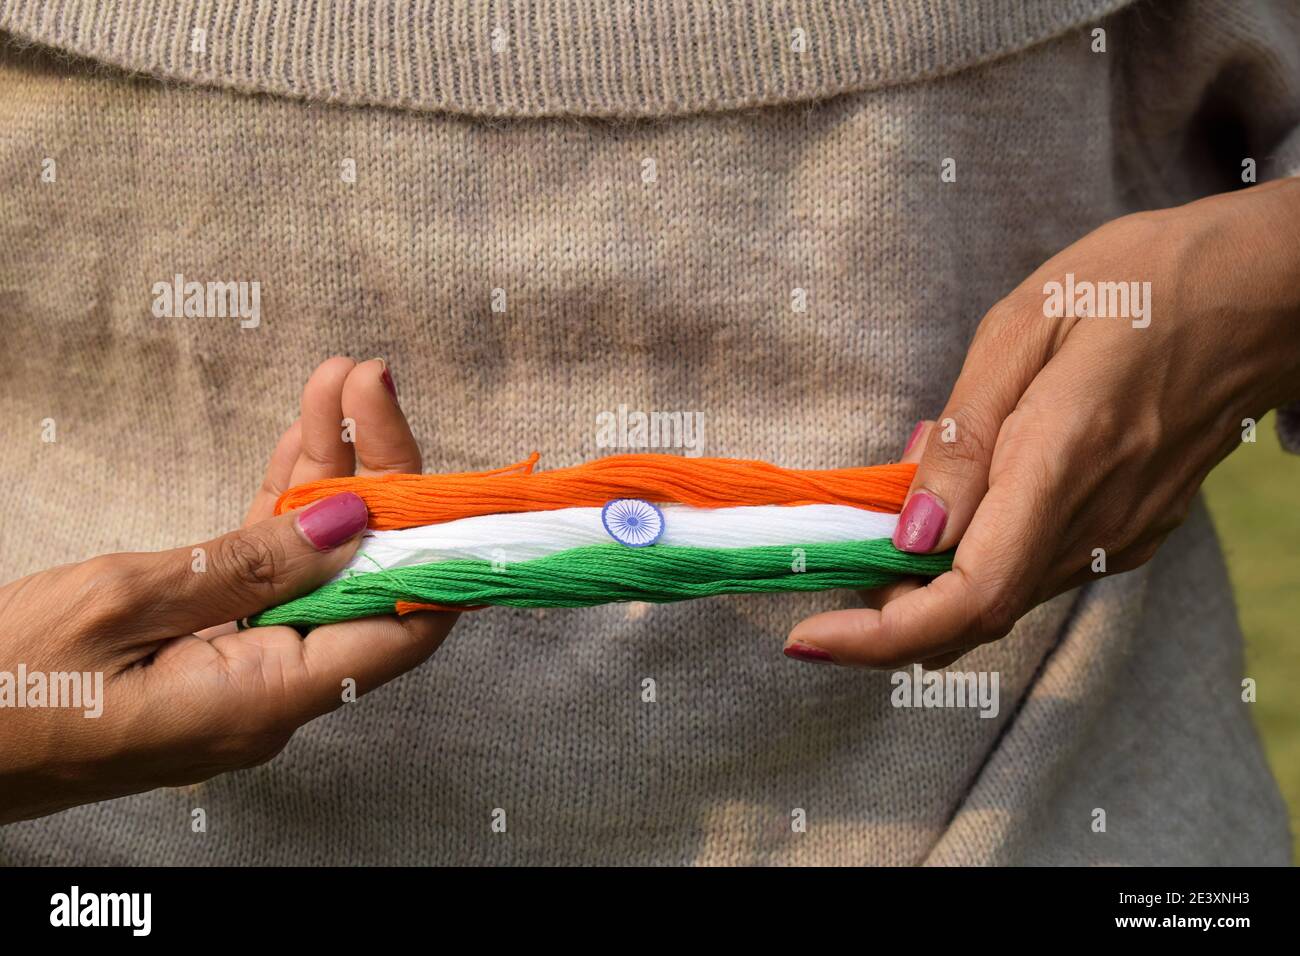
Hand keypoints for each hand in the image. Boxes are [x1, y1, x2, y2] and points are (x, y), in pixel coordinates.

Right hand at [0, 357, 452, 821]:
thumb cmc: (2, 686)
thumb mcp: (122, 605)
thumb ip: (248, 564)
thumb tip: (352, 522)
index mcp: (267, 699)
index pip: (404, 623)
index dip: (436, 544)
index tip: (442, 462)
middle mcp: (274, 693)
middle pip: (366, 581)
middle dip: (376, 475)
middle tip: (366, 381)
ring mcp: (246, 673)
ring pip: (320, 568)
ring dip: (329, 477)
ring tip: (339, 383)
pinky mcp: (213, 652)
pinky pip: (272, 578)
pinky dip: (284, 511)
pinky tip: (302, 445)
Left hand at [787, 178, 1299, 667]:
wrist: (1267, 294)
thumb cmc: (1140, 284)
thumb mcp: (1027, 323)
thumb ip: (966, 436)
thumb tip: (914, 534)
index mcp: (1064, 460)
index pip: (970, 593)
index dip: (884, 635)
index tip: (811, 638)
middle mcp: (1098, 520)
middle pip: (977, 615)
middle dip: (886, 620)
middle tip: (828, 574)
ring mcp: (1123, 535)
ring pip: (1003, 600)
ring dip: (925, 591)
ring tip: (881, 527)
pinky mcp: (1132, 533)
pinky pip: (1035, 572)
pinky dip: (974, 566)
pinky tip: (949, 514)